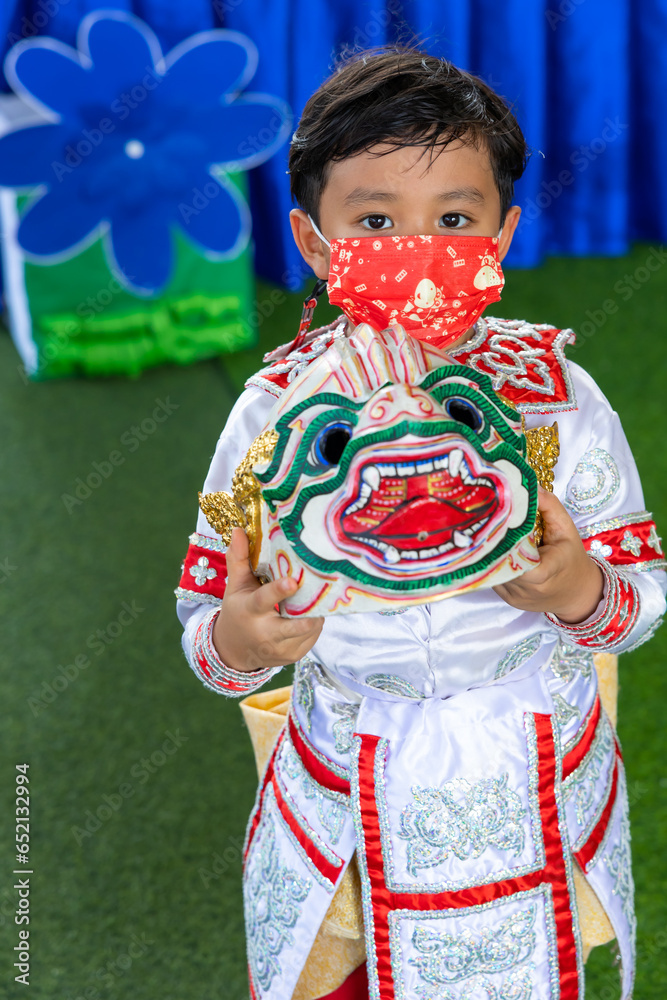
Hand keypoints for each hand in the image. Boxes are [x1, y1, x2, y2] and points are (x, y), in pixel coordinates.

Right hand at [212, 528, 323, 671]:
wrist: (235, 649)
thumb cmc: (238, 610)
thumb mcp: (235, 586)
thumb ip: (238, 559)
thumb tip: (238, 529)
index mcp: (250, 611)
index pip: (264, 600)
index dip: (279, 592)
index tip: (293, 581)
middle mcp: (265, 633)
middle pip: (294, 625)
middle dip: (309, 612)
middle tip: (323, 592)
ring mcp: (281, 648)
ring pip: (309, 630)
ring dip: (316, 615)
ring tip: (319, 598)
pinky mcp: (293, 656)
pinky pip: (313, 638)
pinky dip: (315, 625)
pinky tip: (312, 613)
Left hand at [493, 488, 603, 623]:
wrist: (578, 594)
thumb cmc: (572, 558)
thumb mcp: (566, 528)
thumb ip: (549, 505)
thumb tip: (529, 484)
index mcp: (543, 573)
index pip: (514, 557)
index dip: (503, 540)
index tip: (497, 522)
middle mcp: (526, 589)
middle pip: (499, 562)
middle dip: (492, 541)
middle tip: (483, 520)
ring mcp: (514, 597)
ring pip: (492, 570)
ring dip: (490, 552)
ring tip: (486, 532)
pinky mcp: (507, 599)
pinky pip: (494, 577)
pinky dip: (494, 563)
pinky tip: (495, 549)